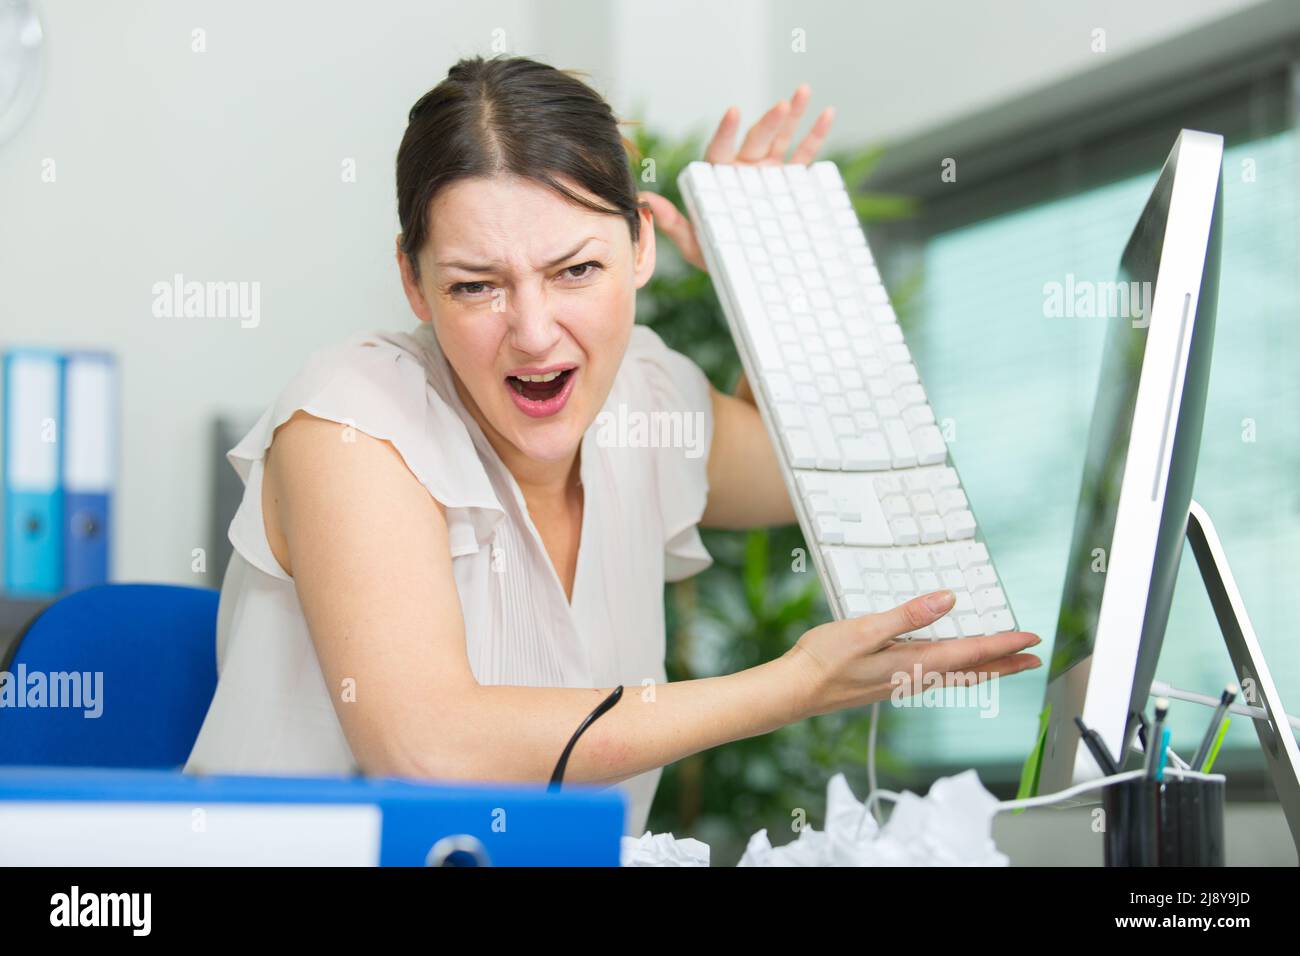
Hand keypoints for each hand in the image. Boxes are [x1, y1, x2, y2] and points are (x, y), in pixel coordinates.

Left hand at [643, 85, 835, 270]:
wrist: (747, 270)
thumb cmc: (714, 254)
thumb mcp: (692, 242)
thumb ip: (672, 221)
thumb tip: (645, 199)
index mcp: (719, 177)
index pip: (720, 150)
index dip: (726, 132)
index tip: (733, 113)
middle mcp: (743, 168)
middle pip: (756, 140)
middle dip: (768, 122)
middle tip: (781, 105)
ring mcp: (768, 171)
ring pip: (781, 138)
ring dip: (792, 115)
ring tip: (803, 91)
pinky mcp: (790, 180)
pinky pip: (804, 155)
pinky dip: (816, 135)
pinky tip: (827, 113)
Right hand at [782, 590, 1041, 719]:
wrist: (797, 690)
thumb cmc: (825, 660)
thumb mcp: (865, 630)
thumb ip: (908, 616)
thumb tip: (948, 600)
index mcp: (914, 662)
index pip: (970, 653)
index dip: (1003, 644)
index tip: (1031, 638)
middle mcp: (914, 676)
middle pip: (972, 671)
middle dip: (1005, 664)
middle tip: (1033, 659)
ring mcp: (903, 682)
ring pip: (957, 675)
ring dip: (984, 667)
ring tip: (1004, 662)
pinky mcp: (890, 681)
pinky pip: (937, 675)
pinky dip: (958, 669)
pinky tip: (951, 664)